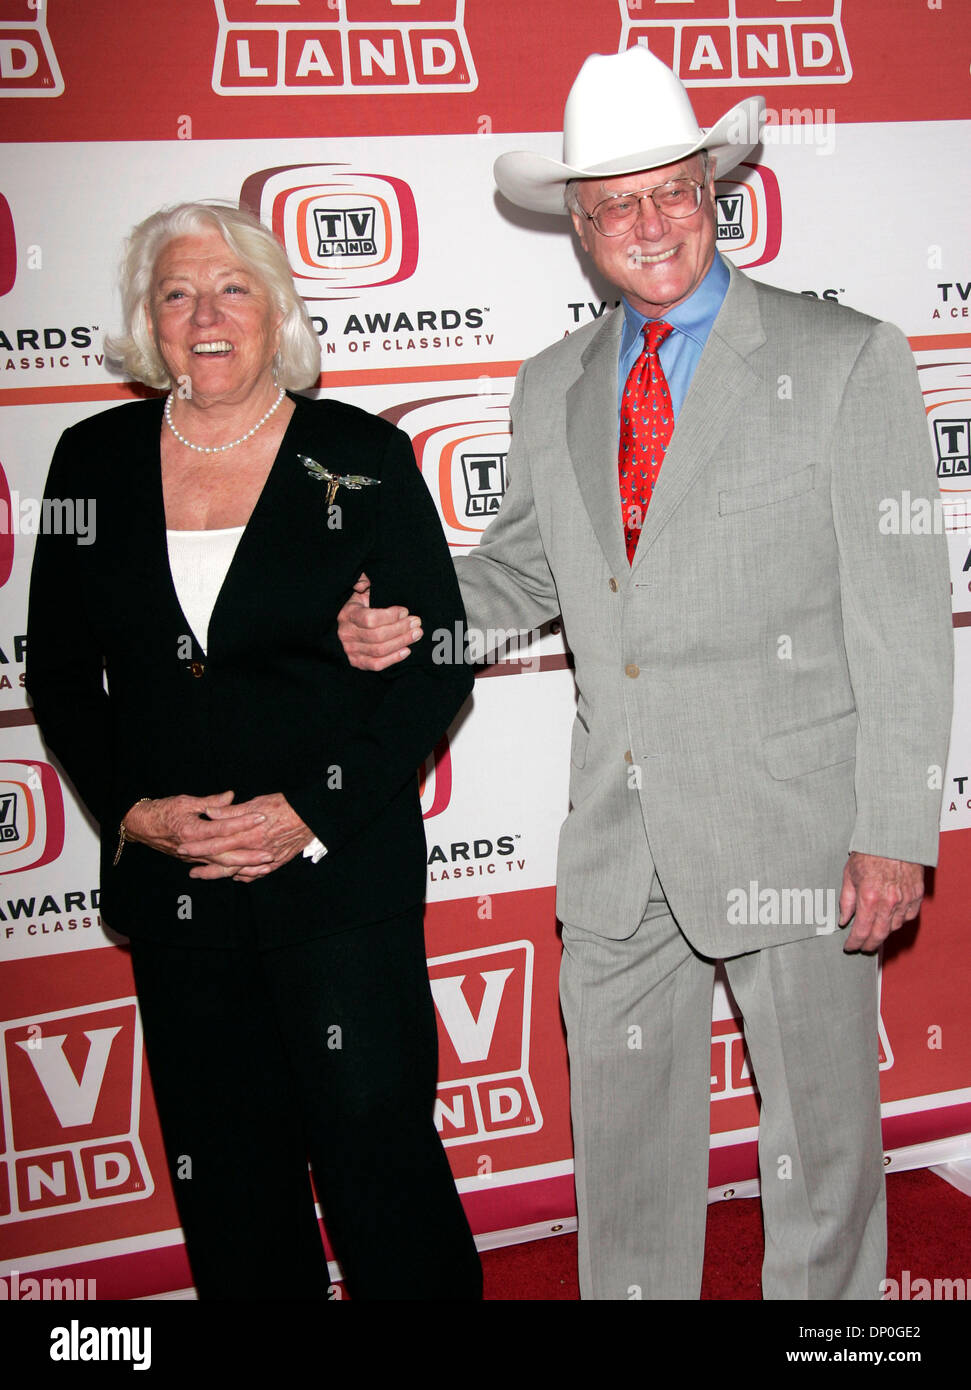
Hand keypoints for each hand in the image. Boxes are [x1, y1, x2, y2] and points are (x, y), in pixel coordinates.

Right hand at [122, 790, 272, 874]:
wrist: (141, 826)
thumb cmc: (162, 811)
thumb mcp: (185, 802)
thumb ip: (210, 802)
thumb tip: (231, 797)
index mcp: (193, 830)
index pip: (224, 827)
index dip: (244, 822)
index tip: (261, 817)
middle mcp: (195, 848)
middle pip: (227, 855)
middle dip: (250, 856)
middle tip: (269, 854)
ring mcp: (195, 858)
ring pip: (223, 866)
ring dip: (244, 868)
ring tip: (264, 868)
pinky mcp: (194, 862)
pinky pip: (216, 870)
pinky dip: (232, 872)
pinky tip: (247, 873)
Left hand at [177, 792, 314, 881]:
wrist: (312, 817)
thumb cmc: (284, 806)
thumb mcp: (256, 803)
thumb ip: (231, 811)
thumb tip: (210, 813)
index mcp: (247, 833)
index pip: (217, 842)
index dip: (199, 846)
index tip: (183, 847)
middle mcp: (254, 849)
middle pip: (224, 861)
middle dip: (205, 867)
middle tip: (190, 871)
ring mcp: (265, 859)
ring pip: (238, 871)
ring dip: (219, 875)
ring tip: (204, 876)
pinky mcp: (275, 862)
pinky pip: (255, 875)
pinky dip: (243, 876)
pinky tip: (234, 876)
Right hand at [337, 571, 421, 670]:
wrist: (348, 627)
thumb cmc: (359, 606)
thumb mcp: (360, 592)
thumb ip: (362, 583)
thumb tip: (363, 584)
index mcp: (348, 614)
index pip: (370, 619)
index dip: (390, 616)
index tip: (405, 611)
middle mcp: (347, 634)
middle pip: (378, 636)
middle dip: (401, 629)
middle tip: (417, 623)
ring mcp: (351, 650)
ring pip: (380, 650)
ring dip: (402, 642)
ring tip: (417, 634)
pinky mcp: (357, 662)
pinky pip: (377, 664)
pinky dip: (393, 658)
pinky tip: (407, 650)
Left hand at [839, 852, 924, 952]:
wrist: (894, 837)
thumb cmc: (869, 852)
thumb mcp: (849, 875)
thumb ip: (846, 901)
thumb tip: (843, 920)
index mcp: (869, 898)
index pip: (861, 930)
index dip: (854, 943)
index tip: (849, 947)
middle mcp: (888, 902)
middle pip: (879, 935)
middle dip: (870, 945)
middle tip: (863, 947)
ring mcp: (905, 900)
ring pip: (894, 927)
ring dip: (883, 932)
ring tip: (874, 930)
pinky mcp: (917, 895)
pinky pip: (908, 916)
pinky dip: (899, 920)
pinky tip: (890, 918)